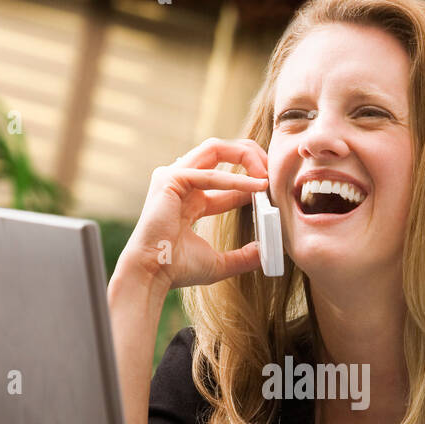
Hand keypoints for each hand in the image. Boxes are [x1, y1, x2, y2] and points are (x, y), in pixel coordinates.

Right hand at [116, 137, 269, 292]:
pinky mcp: (170, 180)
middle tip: (272, 170)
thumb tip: (265, 253)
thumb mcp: (218, 262)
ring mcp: (174, 177)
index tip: (271, 191)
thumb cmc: (177, 268)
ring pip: (215, 149)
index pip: (226, 179)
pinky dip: (235, 179)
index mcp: (189, 198)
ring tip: (267, 173)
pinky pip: (210, 174)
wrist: (152, 274)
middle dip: (249, 155)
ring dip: (245, 157)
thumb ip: (242, 256)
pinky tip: (256, 187)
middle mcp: (181, 182)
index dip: (251, 181)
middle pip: (219, 152)